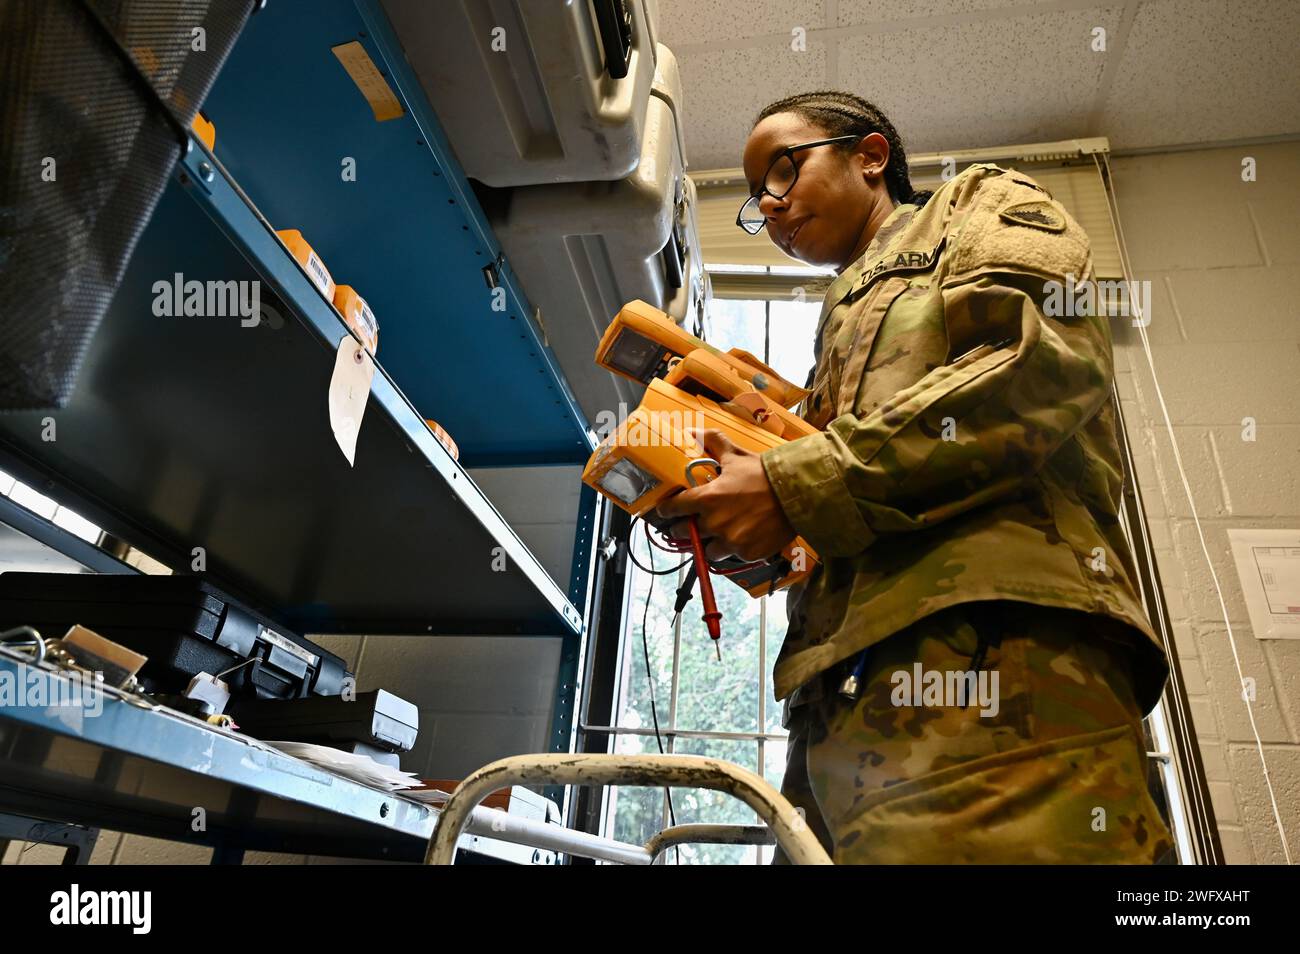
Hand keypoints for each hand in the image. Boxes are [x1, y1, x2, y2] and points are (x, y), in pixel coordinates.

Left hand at [655, 428, 796, 562]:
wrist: (796, 493)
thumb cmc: (764, 474)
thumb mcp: (736, 456)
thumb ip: (712, 443)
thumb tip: (692, 431)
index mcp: (707, 498)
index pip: (674, 508)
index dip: (667, 509)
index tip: (665, 511)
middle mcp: (714, 523)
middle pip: (686, 532)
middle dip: (687, 527)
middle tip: (693, 523)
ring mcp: (730, 541)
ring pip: (708, 549)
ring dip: (711, 542)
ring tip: (721, 534)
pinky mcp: (747, 554)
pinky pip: (733, 556)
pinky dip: (736, 548)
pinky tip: (744, 537)